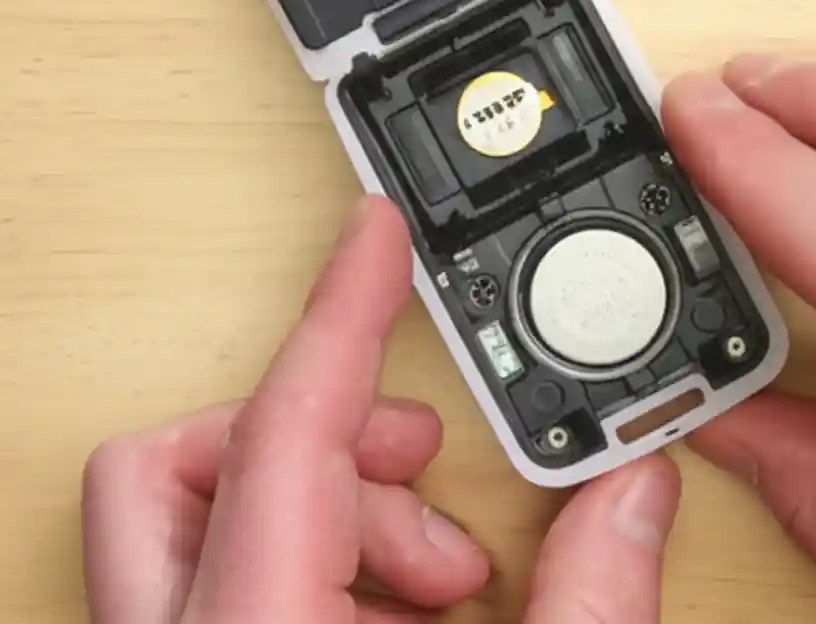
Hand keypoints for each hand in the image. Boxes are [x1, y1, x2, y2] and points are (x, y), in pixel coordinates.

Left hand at [82, 196, 681, 623]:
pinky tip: (409, 617)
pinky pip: (212, 576)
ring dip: (326, 509)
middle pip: (171, 461)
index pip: (282, 432)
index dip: (340, 314)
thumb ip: (592, 600)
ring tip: (446, 578)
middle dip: (308, 430)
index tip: (371, 237)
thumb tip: (635, 494)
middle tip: (420, 460)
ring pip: (188, 515)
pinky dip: (313, 561)